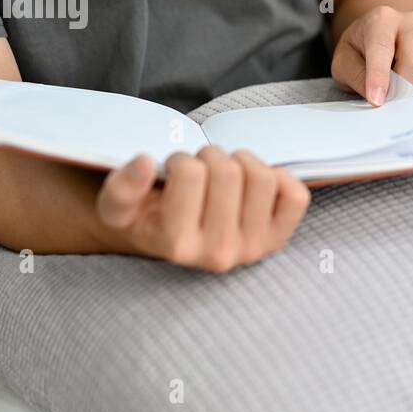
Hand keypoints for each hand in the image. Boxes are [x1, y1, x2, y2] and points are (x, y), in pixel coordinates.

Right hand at [95, 147, 309, 272]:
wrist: (171, 240)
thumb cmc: (146, 216)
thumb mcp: (117, 207)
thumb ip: (122, 188)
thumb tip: (145, 163)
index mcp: (177, 245)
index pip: (189, 173)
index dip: (180, 159)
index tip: (173, 172)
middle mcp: (218, 254)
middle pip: (228, 171)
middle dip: (210, 157)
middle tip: (200, 170)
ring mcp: (253, 249)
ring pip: (263, 177)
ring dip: (242, 162)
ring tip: (224, 173)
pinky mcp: (278, 239)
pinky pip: (296, 196)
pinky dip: (279, 178)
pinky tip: (253, 184)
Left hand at [331, 6, 412, 106]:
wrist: (381, 36)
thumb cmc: (360, 51)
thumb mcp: (343, 62)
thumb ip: (357, 77)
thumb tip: (381, 99)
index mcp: (383, 20)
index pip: (382, 49)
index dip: (379, 78)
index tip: (377, 101)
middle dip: (404, 90)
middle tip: (392, 100)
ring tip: (411, 96)